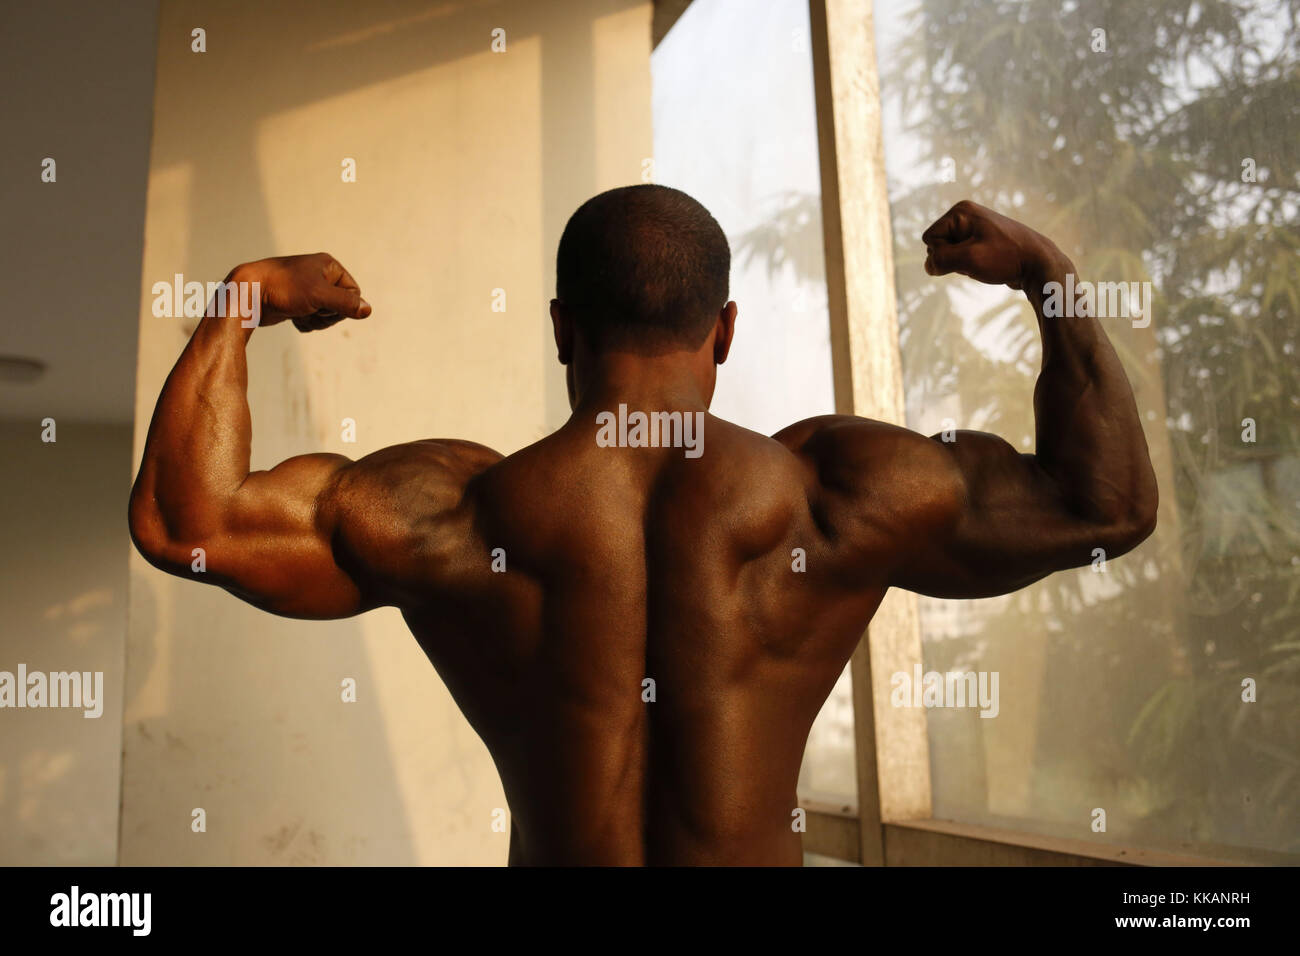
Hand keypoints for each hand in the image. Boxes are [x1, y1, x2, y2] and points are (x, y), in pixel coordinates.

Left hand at [235, 253, 371, 330]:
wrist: (247, 294)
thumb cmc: (283, 289)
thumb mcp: (319, 296)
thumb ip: (346, 303)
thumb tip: (368, 310)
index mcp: (328, 266)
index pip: (353, 292)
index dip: (342, 306)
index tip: (324, 305)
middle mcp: (319, 275)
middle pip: (341, 305)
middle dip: (328, 315)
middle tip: (311, 311)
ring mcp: (307, 289)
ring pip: (327, 315)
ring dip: (316, 321)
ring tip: (300, 314)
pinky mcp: (296, 302)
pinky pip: (313, 318)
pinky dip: (306, 323)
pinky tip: (293, 318)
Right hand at [921, 200, 1064, 289]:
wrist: (1039, 263)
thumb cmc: (1006, 258)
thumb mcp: (969, 259)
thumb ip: (940, 260)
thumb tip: (929, 266)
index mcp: (961, 210)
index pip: (929, 238)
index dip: (943, 253)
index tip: (968, 255)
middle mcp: (966, 215)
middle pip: (937, 245)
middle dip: (952, 258)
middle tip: (978, 259)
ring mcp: (973, 227)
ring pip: (948, 254)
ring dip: (960, 264)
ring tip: (984, 262)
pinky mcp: (980, 240)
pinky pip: (960, 257)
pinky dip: (968, 266)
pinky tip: (986, 265)